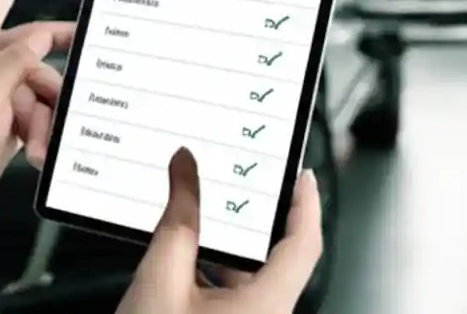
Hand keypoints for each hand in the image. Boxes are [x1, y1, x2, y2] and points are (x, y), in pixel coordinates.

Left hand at [0, 0, 72, 226]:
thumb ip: (14, 60)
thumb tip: (43, 37)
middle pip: (38, 47)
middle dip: (53, 78)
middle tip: (88, 77)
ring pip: (45, 84)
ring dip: (46, 115)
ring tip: (37, 143)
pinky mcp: (9, 112)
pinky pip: (41, 108)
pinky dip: (42, 129)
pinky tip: (36, 152)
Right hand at [116, 149, 321, 313]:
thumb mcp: (160, 277)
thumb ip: (178, 217)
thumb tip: (185, 166)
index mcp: (267, 307)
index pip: (305, 244)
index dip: (306, 203)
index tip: (298, 173)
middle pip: (276, 259)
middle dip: (253, 218)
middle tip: (237, 178)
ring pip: (251, 280)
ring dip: (227, 246)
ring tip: (201, 208)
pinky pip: (234, 300)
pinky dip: (214, 272)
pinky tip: (185, 253)